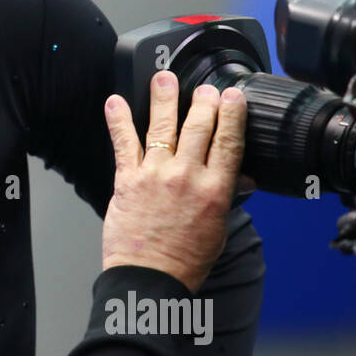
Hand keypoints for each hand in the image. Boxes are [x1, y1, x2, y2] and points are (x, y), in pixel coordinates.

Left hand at [100, 71, 246, 294]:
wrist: (149, 278)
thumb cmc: (184, 260)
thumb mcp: (218, 229)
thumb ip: (226, 198)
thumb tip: (240, 177)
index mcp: (215, 190)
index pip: (229, 142)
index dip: (232, 114)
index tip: (233, 96)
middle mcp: (187, 177)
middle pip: (198, 127)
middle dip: (203, 101)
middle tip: (204, 87)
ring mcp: (155, 175)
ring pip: (163, 127)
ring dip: (164, 98)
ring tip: (163, 77)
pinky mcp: (128, 180)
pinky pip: (124, 143)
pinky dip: (119, 120)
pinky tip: (115, 102)